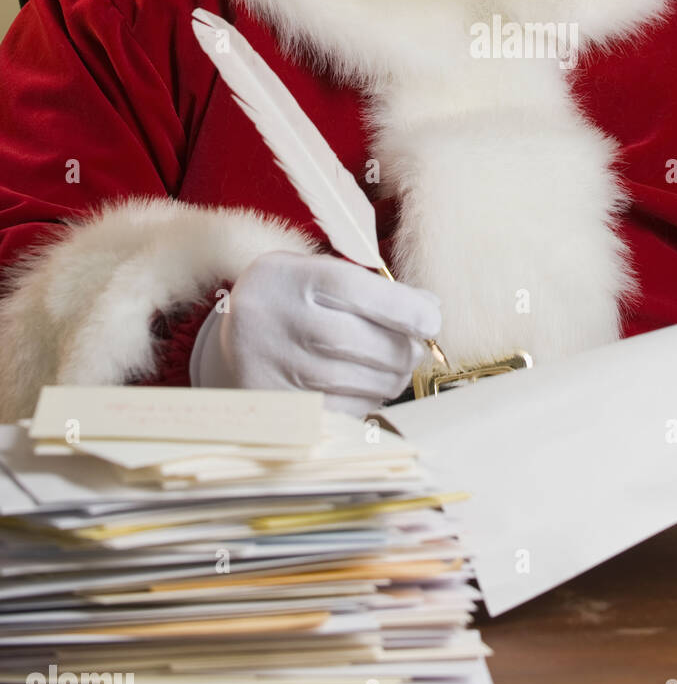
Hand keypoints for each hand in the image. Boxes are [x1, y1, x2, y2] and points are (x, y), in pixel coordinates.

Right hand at [189, 250, 442, 415]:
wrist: (236, 333)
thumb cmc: (296, 298)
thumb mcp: (324, 274)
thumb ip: (375, 288)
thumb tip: (430, 310)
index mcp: (293, 278)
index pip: (357, 291)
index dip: (404, 309)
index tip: (432, 321)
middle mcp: (279, 321)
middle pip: (360, 342)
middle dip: (403, 349)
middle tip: (418, 350)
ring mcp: (276, 366)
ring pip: (356, 381)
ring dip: (391, 378)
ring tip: (396, 368)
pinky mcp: (279, 405)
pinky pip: (342, 409)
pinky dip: (367, 400)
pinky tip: (368, 386)